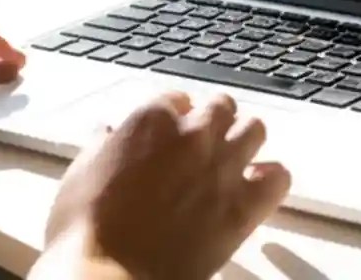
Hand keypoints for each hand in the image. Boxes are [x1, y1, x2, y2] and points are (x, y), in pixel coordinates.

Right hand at [35, 93, 291, 279]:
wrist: (111, 276)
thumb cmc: (86, 227)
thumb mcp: (81, 172)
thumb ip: (102, 145)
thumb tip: (109, 132)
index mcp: (152, 120)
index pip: (176, 98)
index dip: (173, 114)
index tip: (169, 130)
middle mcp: (194, 135)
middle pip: (221, 106)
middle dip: (213, 119)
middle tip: (202, 141)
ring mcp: (224, 169)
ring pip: (255, 129)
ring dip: (244, 139)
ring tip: (232, 157)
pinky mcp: (244, 207)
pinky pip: (279, 177)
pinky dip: (271, 176)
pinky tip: (256, 185)